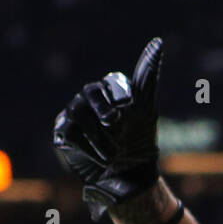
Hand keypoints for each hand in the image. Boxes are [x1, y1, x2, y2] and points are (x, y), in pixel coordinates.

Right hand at [53, 37, 162, 219]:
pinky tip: (101, 160)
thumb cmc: (139, 145)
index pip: (110, 84)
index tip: (126, 109)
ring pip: (79, 113)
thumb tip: (158, 43)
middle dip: (104, 110)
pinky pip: (70, 133)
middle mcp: (91, 101)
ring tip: (113, 155)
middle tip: (116, 125)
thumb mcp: (146, 110)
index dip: (117, 94)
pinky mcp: (64, 134)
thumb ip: (148, 77)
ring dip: (100, 137)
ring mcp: (75, 116)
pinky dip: (89, 149)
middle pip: (90, 93)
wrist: (129, 180)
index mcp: (110, 93)